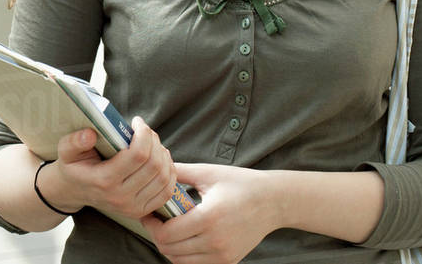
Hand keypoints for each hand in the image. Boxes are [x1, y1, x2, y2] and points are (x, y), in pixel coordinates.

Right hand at [38, 116, 177, 219]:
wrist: (74, 190)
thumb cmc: (73, 166)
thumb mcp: (66, 150)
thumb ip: (75, 141)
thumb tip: (90, 134)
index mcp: (104, 181)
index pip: (138, 155)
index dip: (144, 134)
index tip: (137, 121)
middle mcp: (120, 198)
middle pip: (154, 165)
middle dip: (155, 141)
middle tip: (146, 131)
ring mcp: (132, 207)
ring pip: (163, 177)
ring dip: (163, 155)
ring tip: (153, 143)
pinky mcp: (141, 211)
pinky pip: (166, 192)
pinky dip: (169, 173)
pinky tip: (161, 159)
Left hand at [141, 162, 278, 263]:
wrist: (273, 201)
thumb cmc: (241, 183)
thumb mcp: (208, 173)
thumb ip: (179, 172)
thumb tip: (154, 167)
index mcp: (208, 217)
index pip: (166, 235)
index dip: (151, 225)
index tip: (149, 212)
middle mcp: (215, 241)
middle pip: (170, 250)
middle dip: (157, 235)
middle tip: (156, 219)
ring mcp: (223, 254)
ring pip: (180, 261)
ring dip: (169, 247)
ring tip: (169, 228)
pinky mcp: (228, 261)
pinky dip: (184, 254)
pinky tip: (184, 237)